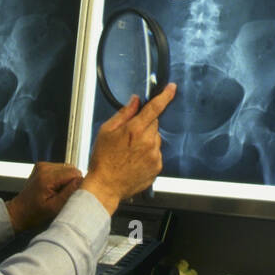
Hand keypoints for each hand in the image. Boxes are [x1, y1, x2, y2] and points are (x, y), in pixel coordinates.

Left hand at [7, 162, 83, 231]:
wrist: (18, 212)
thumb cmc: (34, 214)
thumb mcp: (54, 208)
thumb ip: (69, 193)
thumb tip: (82, 180)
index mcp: (47, 178)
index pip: (74, 173)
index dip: (77, 184)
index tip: (71, 196)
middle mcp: (44, 167)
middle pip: (71, 169)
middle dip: (71, 182)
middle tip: (62, 195)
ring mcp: (42, 165)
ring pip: (67, 168)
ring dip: (66, 180)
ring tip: (57, 193)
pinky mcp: (42, 166)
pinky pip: (60, 169)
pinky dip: (60, 178)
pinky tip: (53, 188)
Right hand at [83, 82, 177, 212]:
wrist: (106, 186)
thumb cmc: (103, 160)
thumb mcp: (106, 131)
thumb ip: (124, 113)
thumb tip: (135, 101)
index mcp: (135, 130)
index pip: (155, 108)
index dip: (165, 95)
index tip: (171, 88)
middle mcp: (148, 142)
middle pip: (154, 124)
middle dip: (144, 125)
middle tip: (129, 136)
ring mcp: (154, 155)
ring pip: (155, 139)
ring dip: (146, 140)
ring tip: (130, 151)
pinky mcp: (157, 166)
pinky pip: (156, 153)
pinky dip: (148, 154)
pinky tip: (134, 160)